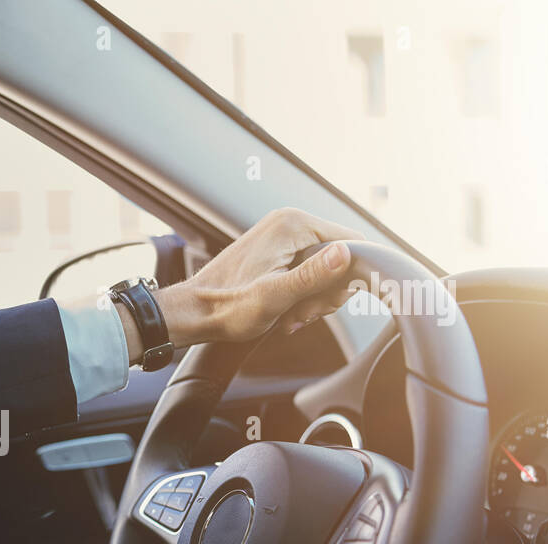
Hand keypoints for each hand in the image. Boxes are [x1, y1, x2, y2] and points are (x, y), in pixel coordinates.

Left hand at [143, 208, 363, 353]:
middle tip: (303, 314)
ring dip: (314, 298)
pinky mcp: (275, 250)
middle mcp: (289, 222)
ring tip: (291, 316)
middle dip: (327, 292)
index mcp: (292, 224)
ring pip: (324, 268)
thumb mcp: (273, 297)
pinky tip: (286, 312)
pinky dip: (302, 295)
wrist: (194, 312)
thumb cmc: (227, 307)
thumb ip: (311, 276)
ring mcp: (281, 236)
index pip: (354, 242)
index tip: (328, 304)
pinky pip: (306, 271)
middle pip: (340, 257)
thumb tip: (346, 254)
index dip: (351, 277)